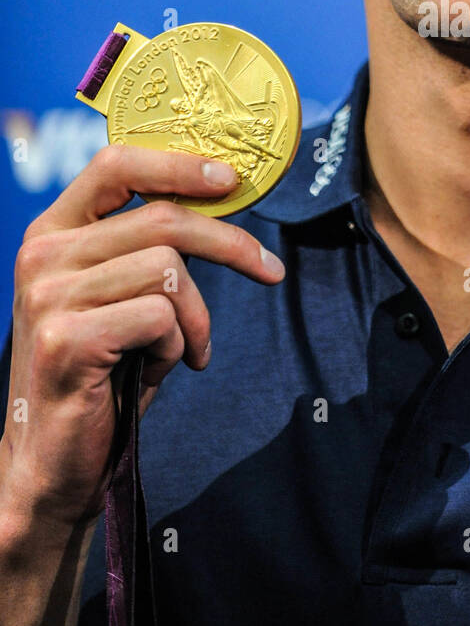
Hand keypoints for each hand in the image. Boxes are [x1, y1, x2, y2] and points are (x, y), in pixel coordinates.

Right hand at [0, 145, 284, 531]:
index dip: (180, 165)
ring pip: (169, 270)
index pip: (116, 164)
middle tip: (270, 272)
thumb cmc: (99, 374)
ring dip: (196, 318)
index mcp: (52, 232)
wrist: (54, 461)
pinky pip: (161, 316)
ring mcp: (49, 295)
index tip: (231, 180)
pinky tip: (152, 372)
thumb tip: (219, 196)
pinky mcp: (67, 338)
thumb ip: (145, 246)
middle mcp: (43, 254)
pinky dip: (177, 347)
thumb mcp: (119, 295)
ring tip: (181, 352)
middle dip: (231, 246)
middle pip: (163, 219)